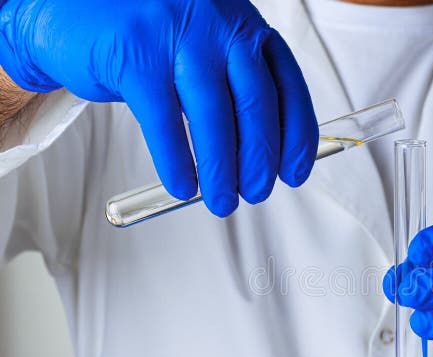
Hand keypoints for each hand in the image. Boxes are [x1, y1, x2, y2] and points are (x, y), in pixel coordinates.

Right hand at [0, 0, 317, 216]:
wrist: (74, 9)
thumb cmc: (150, 39)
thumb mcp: (207, 49)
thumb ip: (236, 87)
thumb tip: (267, 155)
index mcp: (244, 26)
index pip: (287, 85)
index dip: (297, 136)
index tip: (295, 172)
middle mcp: (218, 26)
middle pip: (255, 103)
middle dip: (260, 158)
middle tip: (257, 192)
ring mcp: (177, 38)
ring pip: (213, 116)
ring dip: (222, 169)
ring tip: (222, 200)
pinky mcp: (135, 56)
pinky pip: (164, 121)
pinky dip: (176, 161)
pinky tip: (182, 185)